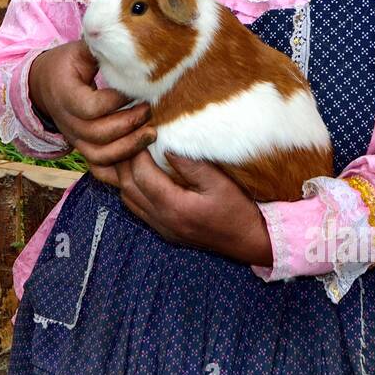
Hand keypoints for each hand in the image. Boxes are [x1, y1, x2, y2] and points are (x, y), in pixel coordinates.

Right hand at [27, 40, 155, 167]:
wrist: (44, 86)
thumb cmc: (66, 64)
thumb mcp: (79, 51)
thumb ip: (99, 48)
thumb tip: (126, 37)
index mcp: (65, 95)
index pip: (92, 107)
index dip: (117, 101)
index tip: (134, 89)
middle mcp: (66, 121)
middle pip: (98, 134)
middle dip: (128, 124)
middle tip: (149, 109)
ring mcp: (73, 138)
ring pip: (100, 154)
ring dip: (128, 147)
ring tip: (151, 132)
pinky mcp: (81, 147)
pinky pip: (99, 165)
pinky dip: (120, 165)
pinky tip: (141, 153)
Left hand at [104, 149, 272, 266]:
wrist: (249, 241)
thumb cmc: (237, 210)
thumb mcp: (218, 182)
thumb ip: (190, 164)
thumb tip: (166, 146)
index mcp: (174, 207)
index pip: (141, 175)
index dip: (137, 152)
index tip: (142, 133)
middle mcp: (162, 220)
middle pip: (128, 187)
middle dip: (125, 162)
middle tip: (132, 140)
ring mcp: (162, 228)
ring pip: (128, 199)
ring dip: (126, 176)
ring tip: (134, 154)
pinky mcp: (165, 231)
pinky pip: (137, 209)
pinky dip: (133, 190)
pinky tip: (142, 176)